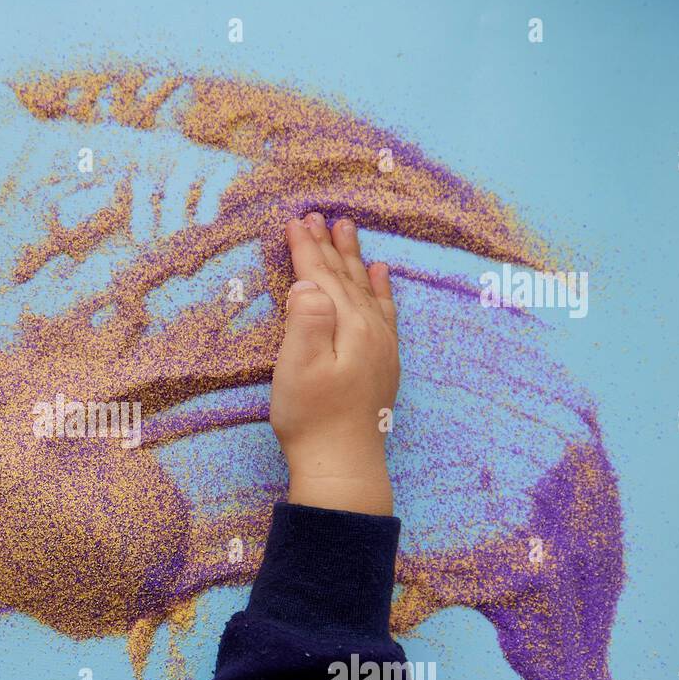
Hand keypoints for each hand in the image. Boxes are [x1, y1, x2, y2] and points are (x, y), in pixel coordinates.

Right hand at [269, 214, 399, 515]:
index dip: (306, 248)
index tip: (294, 221)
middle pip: (345, 276)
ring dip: (353, 258)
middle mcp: (369, 328)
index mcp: (347, 325)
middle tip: (317, 215)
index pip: (322, 276)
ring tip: (347, 229)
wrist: (342, 464)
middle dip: (328, 246)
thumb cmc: (311, 418)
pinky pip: (384, 311)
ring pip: (365, 288)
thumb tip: (308, 283)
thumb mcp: (298, 367)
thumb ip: (306, 320)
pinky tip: (380, 274)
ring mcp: (380, 345)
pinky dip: (380, 288)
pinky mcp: (382, 361)